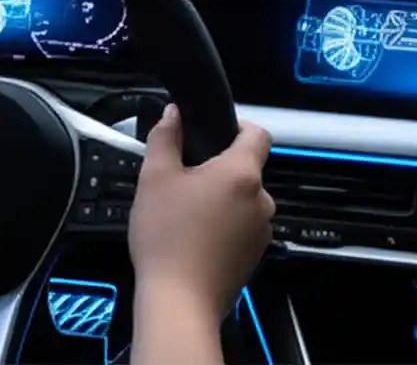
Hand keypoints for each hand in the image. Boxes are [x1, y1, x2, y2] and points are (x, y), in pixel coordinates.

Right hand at [129, 104, 274, 320]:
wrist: (179, 302)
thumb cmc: (166, 236)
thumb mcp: (154, 178)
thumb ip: (165, 137)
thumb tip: (173, 114)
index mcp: (242, 173)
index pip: (258, 133)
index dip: (238, 127)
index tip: (212, 135)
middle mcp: (261, 200)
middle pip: (246, 170)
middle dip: (219, 170)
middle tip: (183, 180)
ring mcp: (262, 231)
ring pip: (243, 201)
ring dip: (222, 200)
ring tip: (185, 214)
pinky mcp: (255, 256)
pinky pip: (242, 228)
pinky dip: (224, 226)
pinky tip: (196, 238)